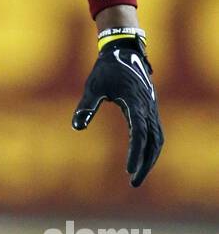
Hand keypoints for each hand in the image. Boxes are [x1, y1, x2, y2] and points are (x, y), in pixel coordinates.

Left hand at [72, 37, 162, 187]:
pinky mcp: (149, 109)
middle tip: (133, 182)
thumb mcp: (93, 87)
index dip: (135, 153)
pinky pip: (156, 133)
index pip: (140, 134)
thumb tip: (76, 127)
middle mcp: (148, 108)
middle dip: (146, 163)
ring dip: (150, 158)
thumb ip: (86, 106)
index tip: (128, 170)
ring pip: (158, 139)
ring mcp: (151, 109)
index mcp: (136, 103)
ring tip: (137, 176)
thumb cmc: (107, 69)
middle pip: (154, 142)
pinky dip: (151, 148)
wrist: (123, 51)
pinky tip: (141, 159)